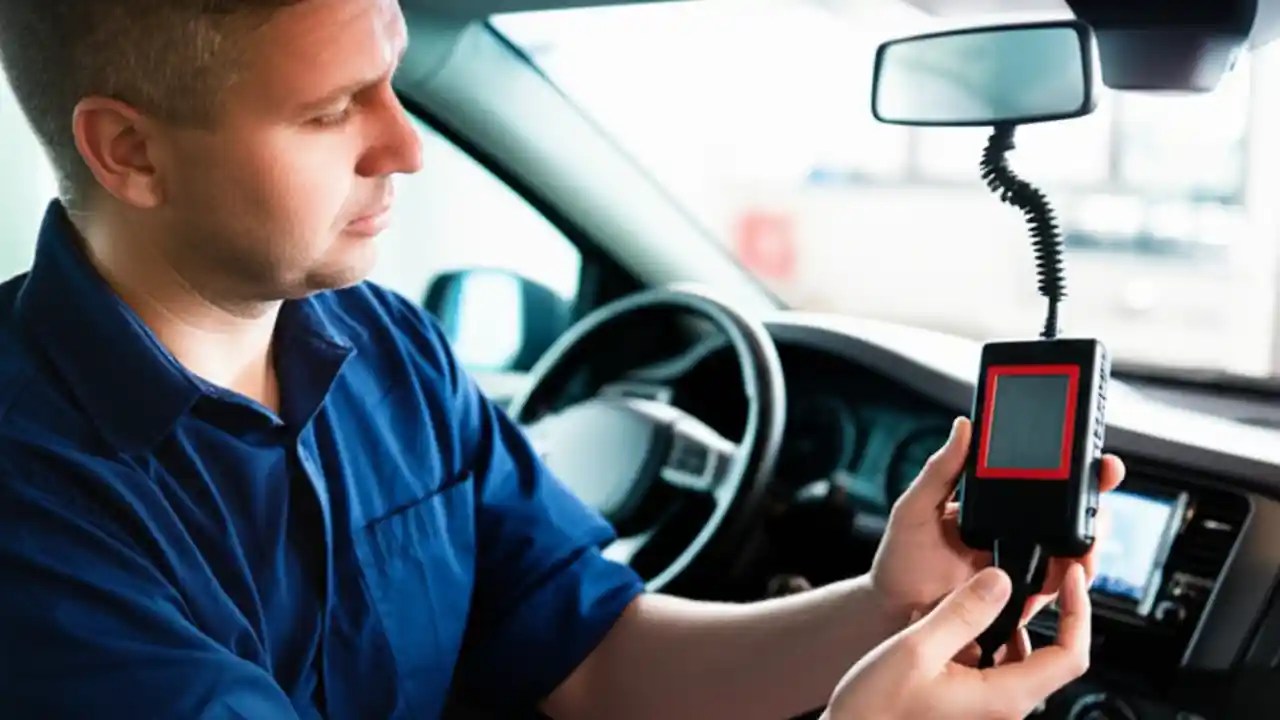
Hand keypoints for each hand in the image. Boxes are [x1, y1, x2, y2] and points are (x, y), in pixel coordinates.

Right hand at [824, 564, 1092, 719]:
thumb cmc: (876, 712)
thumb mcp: (917, 650)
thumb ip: (963, 613)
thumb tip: (1001, 581)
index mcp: (1004, 698)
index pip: (1071, 656)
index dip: (1080, 613)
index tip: (1070, 580)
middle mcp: (1003, 710)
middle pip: (1043, 654)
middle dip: (1026, 614)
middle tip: (1000, 581)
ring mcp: (987, 712)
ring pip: (1012, 659)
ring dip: (993, 629)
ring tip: (953, 609)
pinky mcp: (968, 710)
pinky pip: (987, 670)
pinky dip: (974, 645)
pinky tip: (938, 634)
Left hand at [870, 417, 1124, 631]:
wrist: (895, 609)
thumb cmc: (901, 557)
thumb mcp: (915, 506)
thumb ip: (941, 470)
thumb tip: (964, 426)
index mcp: (992, 503)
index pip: (1037, 478)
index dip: (1067, 464)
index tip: (1086, 448)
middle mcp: (1014, 531)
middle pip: (1066, 511)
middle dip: (1093, 494)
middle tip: (1103, 478)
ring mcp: (1022, 563)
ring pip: (1073, 548)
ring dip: (1091, 535)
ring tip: (1092, 524)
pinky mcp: (1024, 596)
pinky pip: (1060, 586)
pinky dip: (1075, 576)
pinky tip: (1075, 565)